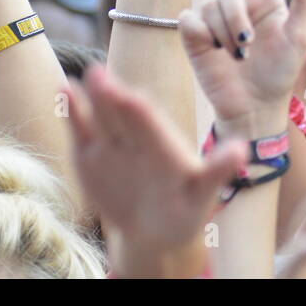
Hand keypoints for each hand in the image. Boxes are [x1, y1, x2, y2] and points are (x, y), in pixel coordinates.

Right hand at [65, 65, 243, 269]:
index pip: (149, 124)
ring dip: (89, 97)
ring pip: (99, 114)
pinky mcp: (89, 151)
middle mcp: (136, 135)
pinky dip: (72, 111)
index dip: (139, 111)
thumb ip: (216, 171)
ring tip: (76, 82)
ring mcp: (111, 141)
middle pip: (121, 112)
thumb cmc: (184, 211)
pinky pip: (80, 128)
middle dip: (111, 96)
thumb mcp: (202, 194)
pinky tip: (63, 90)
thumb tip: (242, 149)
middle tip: (99, 76)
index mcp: (163, 142)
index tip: (131, 98)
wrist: (153, 230)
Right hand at [179, 0, 305, 139]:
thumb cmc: (280, 72)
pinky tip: (214, 50)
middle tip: (247, 43)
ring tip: (237, 56)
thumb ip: (304, 0)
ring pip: (208, 6)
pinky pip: (189, 19)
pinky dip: (202, 34)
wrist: (255, 106)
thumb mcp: (298, 37)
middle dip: (236, 16)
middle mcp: (238, 5)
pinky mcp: (194, 34)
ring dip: (224, 34)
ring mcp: (214, 19)